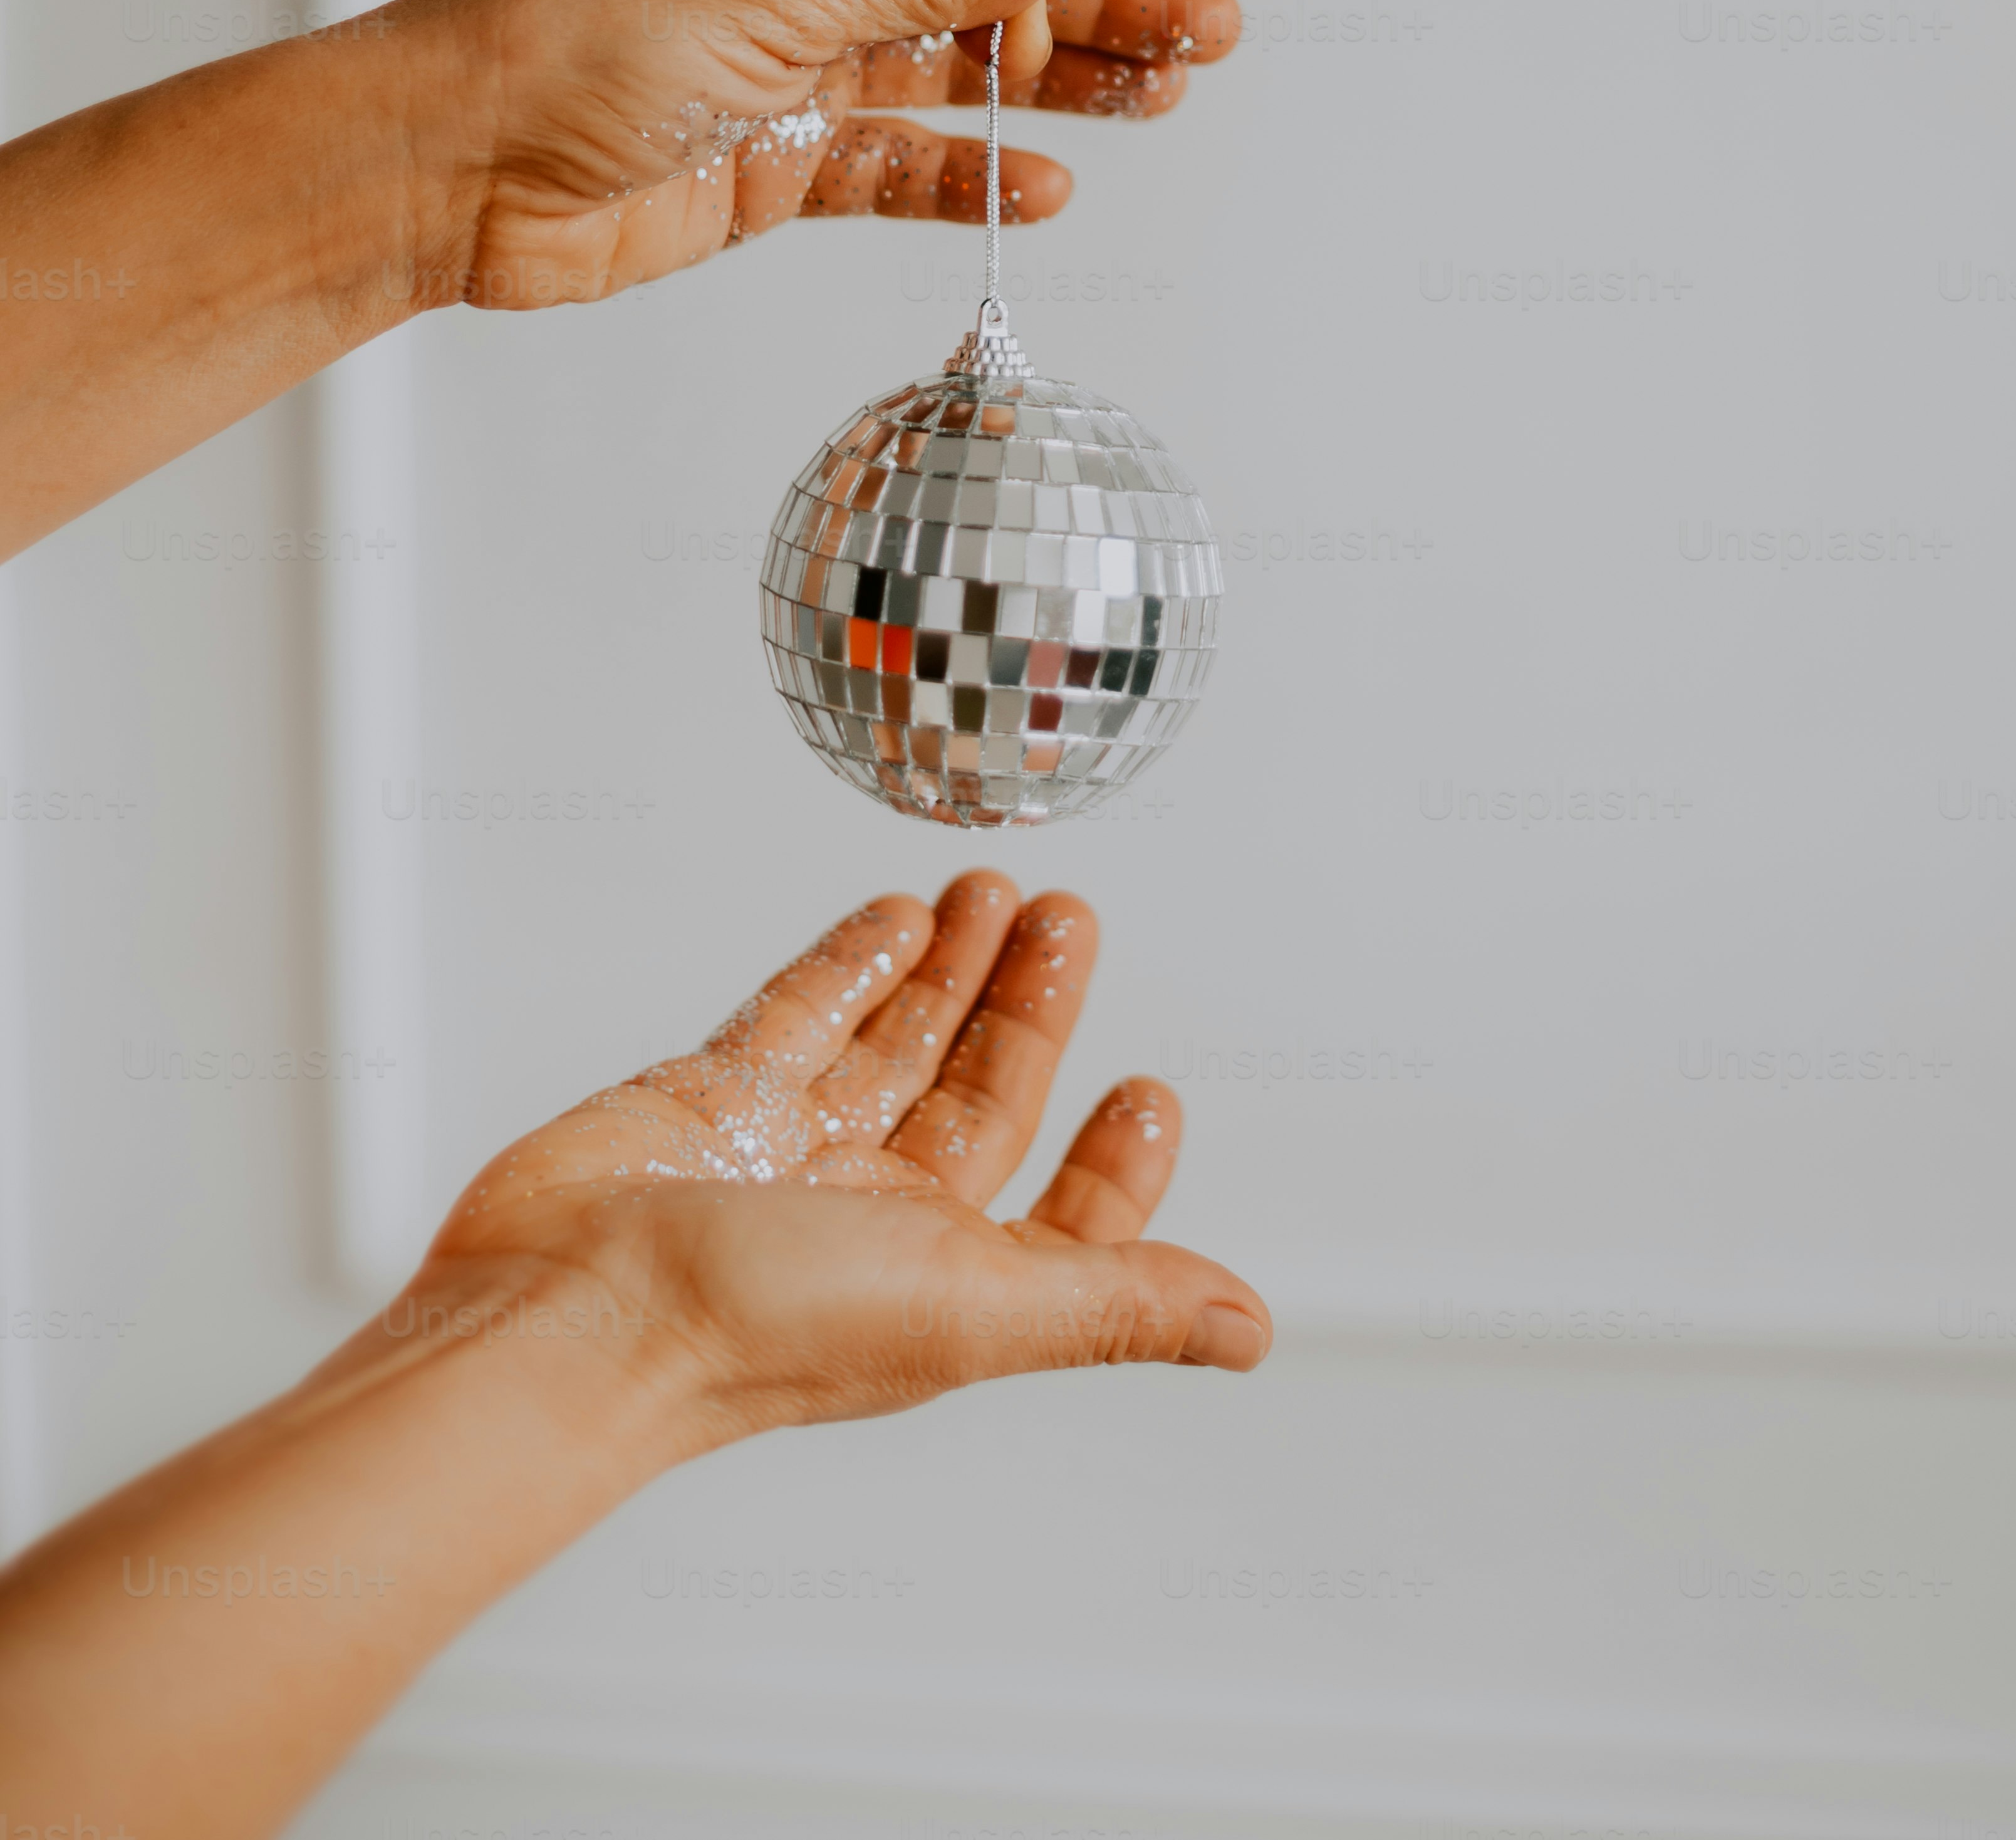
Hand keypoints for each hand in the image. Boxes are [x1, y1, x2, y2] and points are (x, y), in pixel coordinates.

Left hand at [401, 0, 1239, 308]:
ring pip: (956, 77)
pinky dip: (970, 179)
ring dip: (1052, 93)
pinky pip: (899, 165)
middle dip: (1093, 15)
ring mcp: (794, 68)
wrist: (450, 169)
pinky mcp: (775, 161)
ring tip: (1156, 104)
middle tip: (1202, 44)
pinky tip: (1041, 190)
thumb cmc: (574, 39)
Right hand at [420, 872, 1271, 1427]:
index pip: (1058, 1217)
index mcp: (944, 1280)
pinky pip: (801, 1014)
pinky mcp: (711, 1097)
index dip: (1113, 1163)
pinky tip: (897, 915)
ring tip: (999, 886)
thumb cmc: (754, 1330)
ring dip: (952, 967)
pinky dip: (852, 963)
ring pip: (895, 1041)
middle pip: (980, 1099)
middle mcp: (870, 1218)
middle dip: (1031, 1009)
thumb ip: (1116, 1301)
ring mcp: (788, 1152)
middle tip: (1069, 914)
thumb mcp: (979, 1306)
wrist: (565, 1315)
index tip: (1152, 1089)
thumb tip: (1250, 1329)